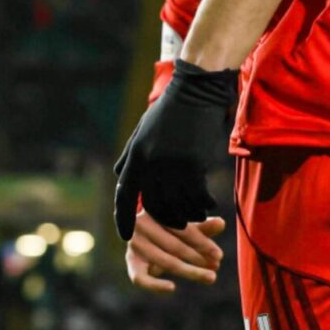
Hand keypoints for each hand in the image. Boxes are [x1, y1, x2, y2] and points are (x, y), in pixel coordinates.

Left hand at [113, 60, 238, 239]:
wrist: (196, 92)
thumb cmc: (168, 111)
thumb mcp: (141, 130)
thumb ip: (130, 156)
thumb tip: (121, 179)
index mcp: (136, 155)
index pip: (124, 196)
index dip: (123, 220)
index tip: (126, 238)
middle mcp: (152, 163)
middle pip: (154, 206)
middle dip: (164, 220)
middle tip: (175, 225)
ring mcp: (173, 165)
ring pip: (178, 205)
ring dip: (187, 215)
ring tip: (195, 217)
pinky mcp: (195, 164)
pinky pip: (197, 196)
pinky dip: (203, 205)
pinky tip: (208, 205)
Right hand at [124, 210, 226, 293]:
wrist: (145, 234)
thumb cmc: (171, 227)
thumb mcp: (187, 226)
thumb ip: (202, 227)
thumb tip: (222, 224)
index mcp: (157, 210)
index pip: (182, 228)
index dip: (202, 242)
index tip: (219, 255)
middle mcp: (142, 224)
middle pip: (174, 245)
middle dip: (198, 257)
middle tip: (217, 266)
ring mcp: (135, 244)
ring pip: (164, 261)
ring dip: (189, 270)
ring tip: (210, 277)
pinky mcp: (131, 262)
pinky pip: (140, 278)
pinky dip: (155, 285)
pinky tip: (172, 288)